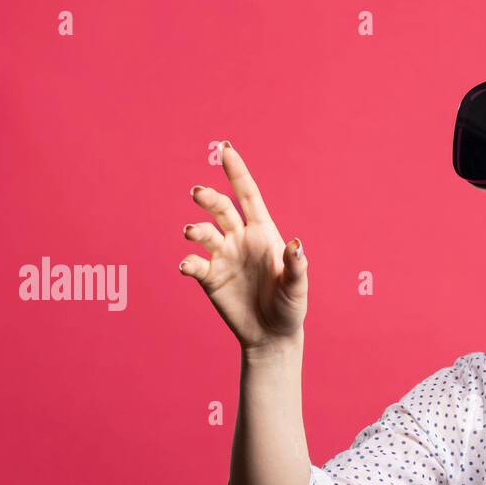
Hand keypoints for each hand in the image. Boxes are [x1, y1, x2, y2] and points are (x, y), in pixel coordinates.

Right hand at [179, 141, 308, 355]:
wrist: (271, 335)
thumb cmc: (290, 308)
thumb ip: (297, 266)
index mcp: (263, 234)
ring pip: (204, 232)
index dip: (238, 173)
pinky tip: (187, 267)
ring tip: (191, 233)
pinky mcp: (209, 278)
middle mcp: (240, 240)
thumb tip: (297, 243)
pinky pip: (194, 263)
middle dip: (209, 198)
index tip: (226, 149)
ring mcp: (223, 257)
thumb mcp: (297, 288)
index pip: (248, 196)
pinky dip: (188, 262)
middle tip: (198, 193)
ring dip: (196, 229)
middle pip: (221, 209)